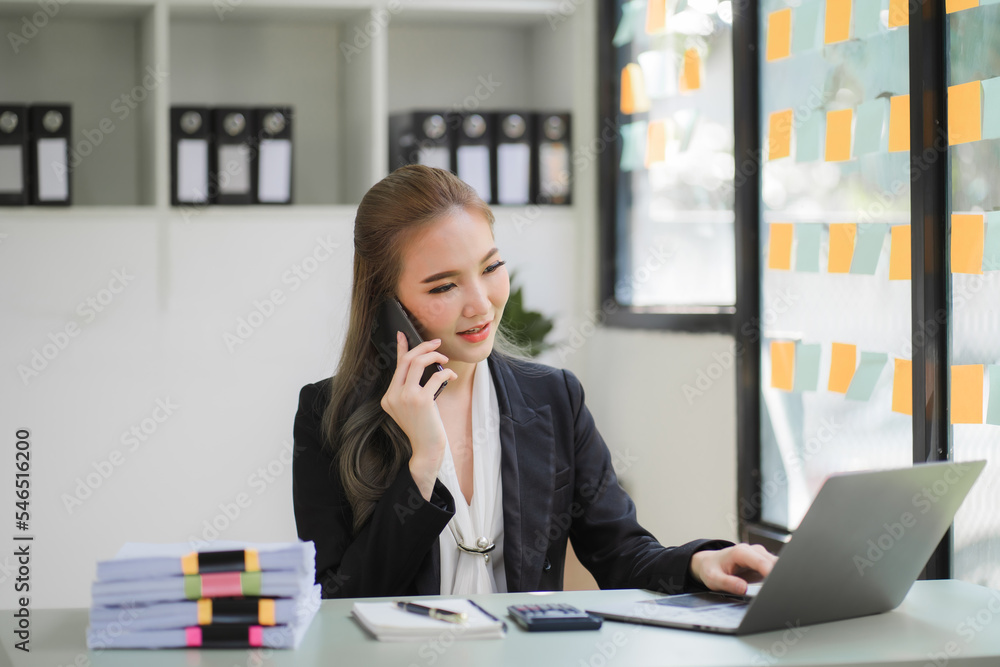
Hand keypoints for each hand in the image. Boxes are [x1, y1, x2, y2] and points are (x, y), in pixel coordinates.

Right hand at [379, 331, 456, 499]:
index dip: (401, 348)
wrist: (427, 450)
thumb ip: (412, 387)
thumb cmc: (423, 428)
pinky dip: (446, 373)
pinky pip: (435, 377)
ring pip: (418, 363)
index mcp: (388, 397)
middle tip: (436, 343)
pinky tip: (451, 376)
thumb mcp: (413, 406)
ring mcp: (405, 398)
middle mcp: (393, 396)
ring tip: (444, 358)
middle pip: (406, 360)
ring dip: (434, 356)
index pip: (396, 366)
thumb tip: (420, 362)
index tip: (403, 334)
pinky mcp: (421, 401)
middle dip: (423, 347)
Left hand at [689, 544, 777, 594]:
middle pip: (773, 563)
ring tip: (776, 590)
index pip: (761, 562)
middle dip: (777, 576)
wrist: (710, 562)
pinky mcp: (763, 561)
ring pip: (777, 565)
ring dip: (779, 576)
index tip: (776, 585)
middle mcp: (753, 551)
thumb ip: (728, 583)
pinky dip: (777, 577)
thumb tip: (743, 588)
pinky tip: (774, 586)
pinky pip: (775, 568)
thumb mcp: (713, 579)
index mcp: (740, 552)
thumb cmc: (711, 569)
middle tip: (777, 592)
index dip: (771, 573)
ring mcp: (760, 555)